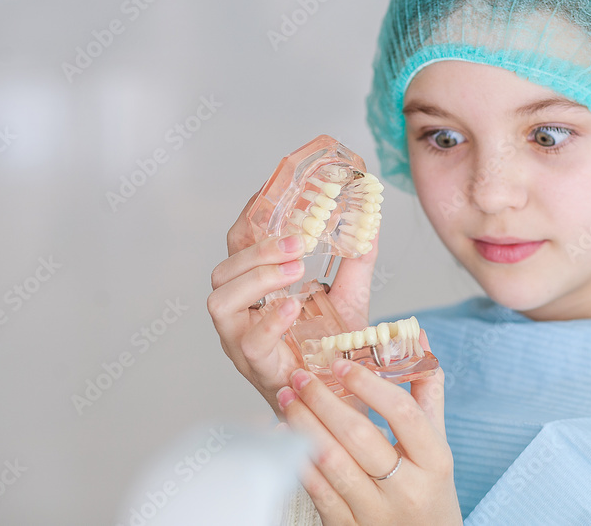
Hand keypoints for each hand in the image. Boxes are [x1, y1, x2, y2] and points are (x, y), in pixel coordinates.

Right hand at [208, 189, 381, 416]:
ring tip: (294, 269)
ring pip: (220, 301)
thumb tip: (371, 219)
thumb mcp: (348, 297)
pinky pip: (249, 342)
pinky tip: (292, 308)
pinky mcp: (255, 368)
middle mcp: (240, 313)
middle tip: (297, 239)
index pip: (240, 243)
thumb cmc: (332, 350)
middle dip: (256, 248)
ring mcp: (240, 341)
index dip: (253, 215)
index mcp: (255, 289)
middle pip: (223, 269)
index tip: (278, 189)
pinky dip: (269, 321)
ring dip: (255, 279)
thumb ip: (356, 260)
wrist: (341, 402)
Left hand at [276, 333, 460, 525]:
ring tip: (286, 399)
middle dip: (324, 401)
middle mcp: (406, 488)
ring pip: (333, 462)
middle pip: (360, 436)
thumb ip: (426, 393)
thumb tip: (416, 337)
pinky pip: (317, 491)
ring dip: (304, 425)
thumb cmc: (429, 491)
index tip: (341, 364)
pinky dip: (299, 460)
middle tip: (300, 376)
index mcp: (434, 461)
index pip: (403, 414)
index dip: (370, 385)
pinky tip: (285, 436)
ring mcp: (376, 512)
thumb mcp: (437, 446)